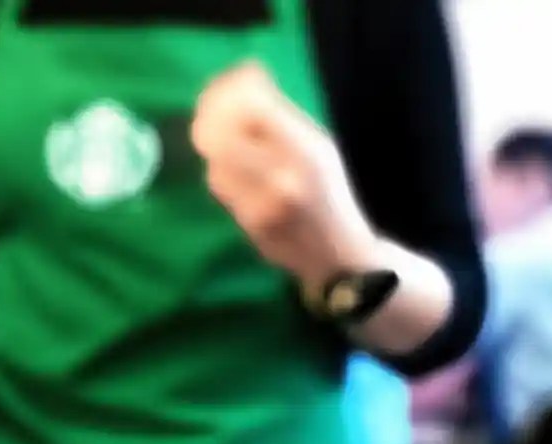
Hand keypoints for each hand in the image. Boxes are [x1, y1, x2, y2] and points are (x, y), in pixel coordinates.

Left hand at [192, 63, 380, 288]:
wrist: (340, 257)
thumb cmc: (330, 194)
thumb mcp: (320, 148)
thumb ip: (283, 120)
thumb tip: (246, 82)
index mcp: (308, 151)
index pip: (254, 109)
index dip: (235, 89)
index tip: (235, 78)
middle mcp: (283, 178)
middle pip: (223, 134)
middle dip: (211, 112)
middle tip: (212, 101)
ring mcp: (261, 205)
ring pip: (215, 161)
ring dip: (212, 141)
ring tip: (219, 128)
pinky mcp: (246, 225)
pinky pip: (220, 186)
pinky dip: (219, 168)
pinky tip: (228, 162)